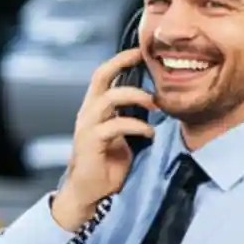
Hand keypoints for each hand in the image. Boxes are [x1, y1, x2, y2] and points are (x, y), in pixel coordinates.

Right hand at [51, 48, 155, 229]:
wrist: (88, 193)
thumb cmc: (107, 165)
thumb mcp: (122, 136)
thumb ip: (130, 118)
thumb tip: (156, 105)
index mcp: (95, 108)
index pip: (104, 74)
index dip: (120, 59)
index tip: (141, 51)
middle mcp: (88, 112)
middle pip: (100, 77)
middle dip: (122, 63)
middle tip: (146, 61)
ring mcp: (88, 126)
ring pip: (109, 98)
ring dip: (135, 96)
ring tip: (155, 104)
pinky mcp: (91, 142)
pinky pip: (115, 125)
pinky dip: (137, 126)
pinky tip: (150, 133)